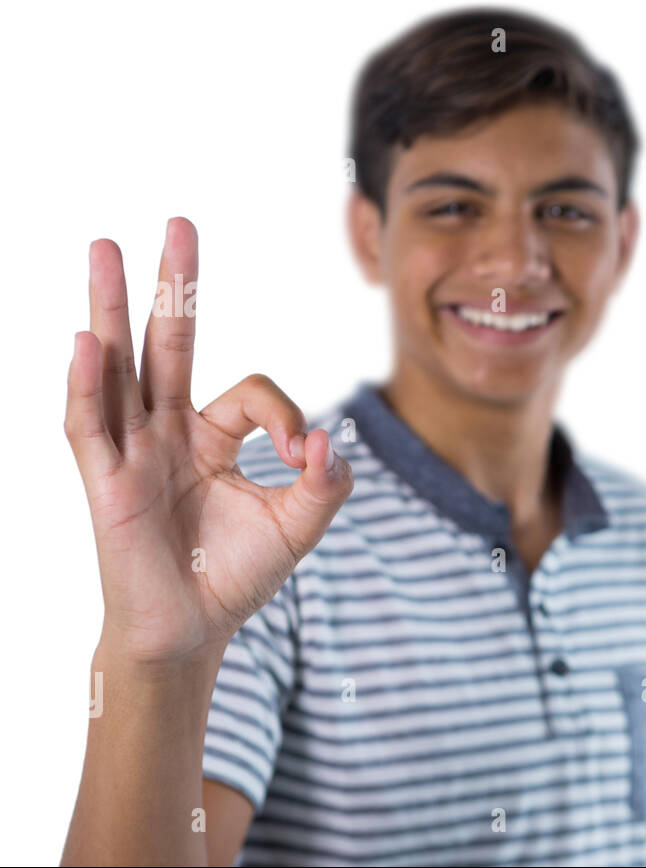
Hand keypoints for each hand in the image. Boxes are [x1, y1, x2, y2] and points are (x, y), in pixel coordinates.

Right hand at [64, 217, 352, 663]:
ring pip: (117, 366)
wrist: (190, 632)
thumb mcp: (298, 525)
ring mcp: (131, 452)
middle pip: (168, 343)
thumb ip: (325, 482)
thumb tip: (327, 439)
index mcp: (211, 436)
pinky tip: (85, 340)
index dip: (284, 413)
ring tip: (102, 246)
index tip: (302, 455)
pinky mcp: (105, 483)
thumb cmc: (234, 576)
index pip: (250, 391)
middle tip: (177, 224)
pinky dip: (86, 385)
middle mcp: (166, 432)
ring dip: (109, 308)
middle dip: (172, 285)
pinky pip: (89, 426)